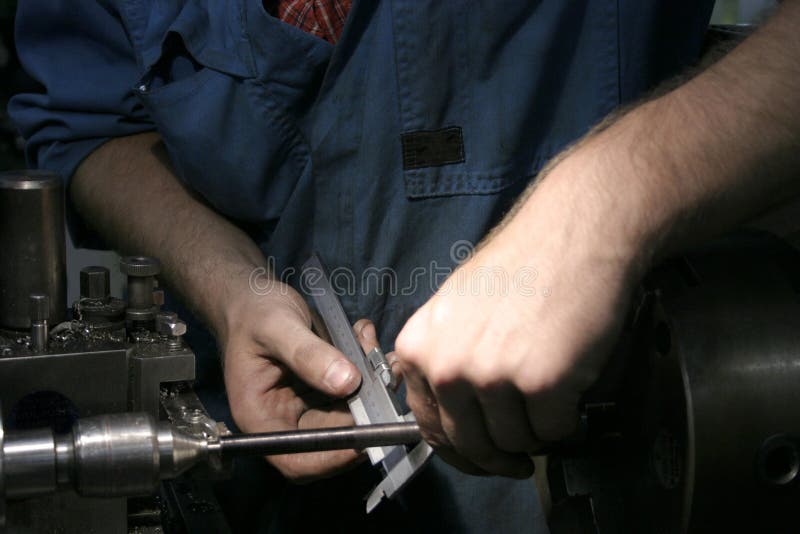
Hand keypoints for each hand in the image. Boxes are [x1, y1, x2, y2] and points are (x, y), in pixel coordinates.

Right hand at [220, 279, 380, 482]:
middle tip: (386, 379)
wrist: (252, 294)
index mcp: (261, 418)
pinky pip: (353, 389)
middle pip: (332, 437)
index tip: (367, 437)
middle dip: (365, 412)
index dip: (333, 459)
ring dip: (373, 386)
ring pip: (350, 411)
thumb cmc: (253, 311)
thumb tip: (347, 383)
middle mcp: (284, 418)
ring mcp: (307, 404)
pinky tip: (368, 340)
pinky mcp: (324, 388)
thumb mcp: (277, 328)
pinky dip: (368, 368)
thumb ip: (308, 355)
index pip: (297, 460)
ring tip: (382, 354)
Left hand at [395, 149, 643, 477]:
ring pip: (516, 443)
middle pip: (472, 445)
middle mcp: (448, 365)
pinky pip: (556, 431)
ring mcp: (493, 375)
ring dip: (537, 435)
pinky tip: (572, 398)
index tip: (479, 458)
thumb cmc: (521, 266)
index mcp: (419, 348)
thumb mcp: (454, 309)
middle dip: (500, 458)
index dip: (459, 452)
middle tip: (520, 459)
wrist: (574, 233)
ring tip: (550, 406)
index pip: (429, 427)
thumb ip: (442, 360)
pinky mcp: (542, 382)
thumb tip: (451, 413)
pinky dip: (569, 423)